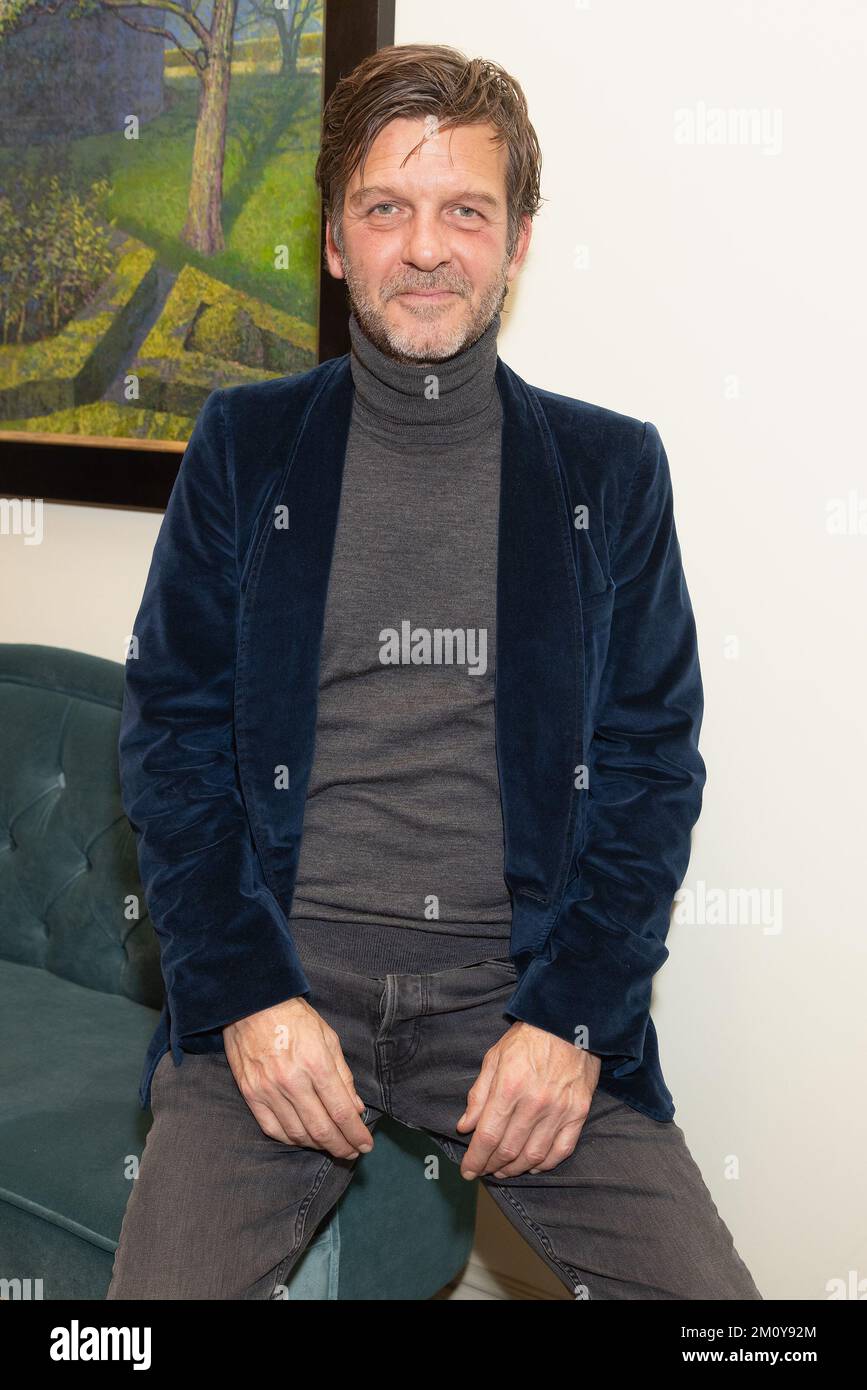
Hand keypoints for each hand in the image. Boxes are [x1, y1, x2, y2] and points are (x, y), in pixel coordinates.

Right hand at [223, 997, 373, 1159]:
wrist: (253, 1003)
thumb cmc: (294, 1017)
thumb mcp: (328, 1038)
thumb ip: (343, 1076)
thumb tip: (355, 1109)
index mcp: (316, 1063)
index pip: (341, 1111)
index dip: (355, 1133)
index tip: (366, 1145)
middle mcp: (292, 1081)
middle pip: (321, 1128)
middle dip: (341, 1146)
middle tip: (352, 1153)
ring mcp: (268, 1089)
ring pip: (297, 1134)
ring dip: (318, 1145)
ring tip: (331, 1145)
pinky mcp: (250, 1094)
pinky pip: (273, 1129)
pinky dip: (291, 1139)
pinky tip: (303, 1139)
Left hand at [455, 1022, 601, 1179]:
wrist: (567, 1022)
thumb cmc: (528, 1038)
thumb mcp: (494, 1058)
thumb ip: (479, 1094)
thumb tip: (465, 1127)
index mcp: (509, 1087)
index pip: (487, 1136)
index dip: (475, 1159)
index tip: (467, 1171)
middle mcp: (535, 1103)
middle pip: (509, 1150)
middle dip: (492, 1166)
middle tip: (484, 1170)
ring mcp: (559, 1110)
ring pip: (534, 1155)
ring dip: (516, 1169)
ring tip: (504, 1170)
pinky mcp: (579, 1113)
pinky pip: (562, 1150)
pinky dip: (546, 1164)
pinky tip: (533, 1165)